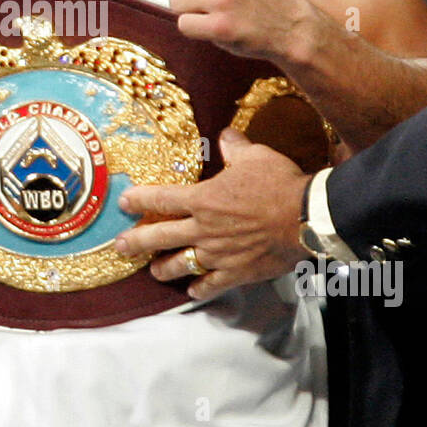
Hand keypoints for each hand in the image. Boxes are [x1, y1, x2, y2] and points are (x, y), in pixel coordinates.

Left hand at [115, 129, 308, 301]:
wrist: (306, 218)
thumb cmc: (279, 184)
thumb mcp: (255, 156)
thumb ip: (235, 148)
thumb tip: (226, 136)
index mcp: (203, 200)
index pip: (161, 199)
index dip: (139, 200)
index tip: (124, 202)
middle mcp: (203, 229)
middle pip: (159, 238)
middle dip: (135, 242)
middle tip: (119, 246)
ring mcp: (217, 254)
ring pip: (180, 265)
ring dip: (163, 269)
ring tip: (153, 271)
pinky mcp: (236, 273)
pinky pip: (211, 285)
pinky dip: (200, 289)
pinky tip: (192, 290)